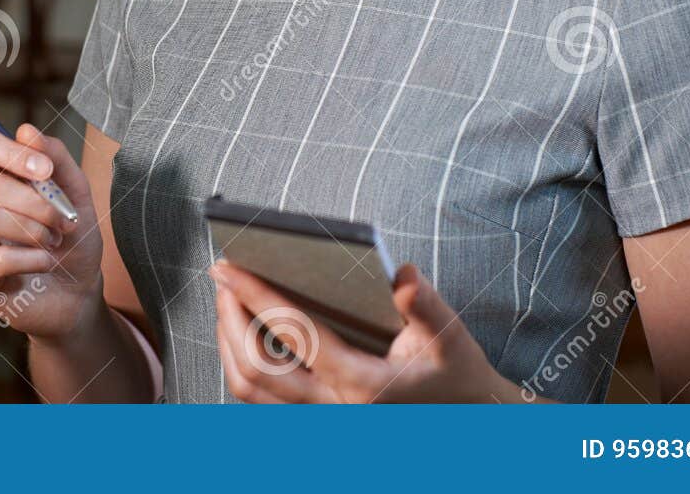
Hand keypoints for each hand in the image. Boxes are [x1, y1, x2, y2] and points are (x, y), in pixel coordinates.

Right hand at [0, 122, 102, 339]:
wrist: (76, 293)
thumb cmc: (70, 239)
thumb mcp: (75, 193)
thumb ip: (56, 158)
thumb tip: (25, 130)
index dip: (7, 151)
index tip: (44, 171)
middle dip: (36, 203)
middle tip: (65, 221)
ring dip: (33, 230)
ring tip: (54, 242)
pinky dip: (30, 259)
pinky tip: (44, 262)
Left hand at [209, 260, 526, 402]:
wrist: (467, 420)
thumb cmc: (453, 373)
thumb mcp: (451, 338)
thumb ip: (426, 307)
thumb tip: (404, 277)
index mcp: (361, 385)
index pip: (294, 334)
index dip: (255, 295)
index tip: (227, 266)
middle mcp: (333, 409)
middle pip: (256, 368)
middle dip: (229, 318)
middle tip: (222, 278)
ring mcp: (320, 421)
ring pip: (250, 391)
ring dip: (229, 343)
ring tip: (228, 302)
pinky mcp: (315, 422)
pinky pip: (262, 400)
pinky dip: (242, 364)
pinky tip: (244, 333)